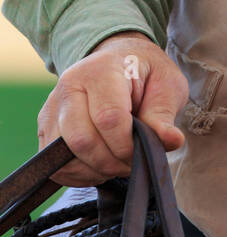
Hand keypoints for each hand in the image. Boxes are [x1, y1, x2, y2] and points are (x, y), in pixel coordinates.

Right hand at [37, 31, 188, 186]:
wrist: (119, 61)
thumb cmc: (145, 74)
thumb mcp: (167, 85)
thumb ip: (164, 114)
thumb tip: (171, 141)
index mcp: (101, 71)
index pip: (108, 118)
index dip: (127, 145)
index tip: (143, 150)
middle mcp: (69, 87)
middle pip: (81, 140)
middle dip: (112, 161)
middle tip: (131, 161)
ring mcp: (52, 109)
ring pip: (65, 157)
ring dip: (96, 170)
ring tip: (117, 160)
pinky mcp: (46, 129)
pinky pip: (56, 166)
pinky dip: (80, 175)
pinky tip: (100, 164)